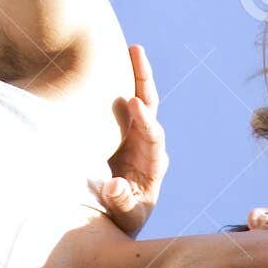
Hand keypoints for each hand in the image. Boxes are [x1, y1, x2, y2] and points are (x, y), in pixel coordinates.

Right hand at [93, 45, 166, 235]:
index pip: (153, 138)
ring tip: (131, 47)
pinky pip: (123, 105)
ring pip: (139, 100)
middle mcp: (149, 146)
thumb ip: (120, 203)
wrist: (116, 218)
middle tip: (137, 51)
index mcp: (153, 165)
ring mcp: (136, 136)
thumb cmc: (120, 219)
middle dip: (145, 81)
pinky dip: (120, 84)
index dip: (146, 121)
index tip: (135, 103)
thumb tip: (115, 186)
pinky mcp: (123, 132)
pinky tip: (113, 61)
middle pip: (151, 108)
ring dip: (136, 75)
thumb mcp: (123, 219)